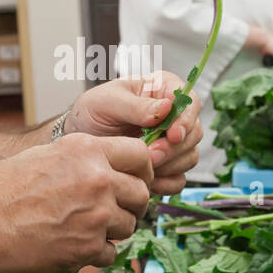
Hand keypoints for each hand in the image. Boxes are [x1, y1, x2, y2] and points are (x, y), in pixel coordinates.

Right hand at [0, 133, 152, 272]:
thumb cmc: (2, 189)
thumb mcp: (44, 155)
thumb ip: (81, 158)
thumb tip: (106, 164)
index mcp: (87, 150)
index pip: (140, 154)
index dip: (143, 168)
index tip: (137, 178)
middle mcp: (98, 180)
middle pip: (141, 193)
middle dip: (131, 202)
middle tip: (114, 208)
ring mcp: (97, 215)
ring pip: (130, 225)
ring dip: (114, 228)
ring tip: (86, 227)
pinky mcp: (89, 247)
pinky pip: (112, 252)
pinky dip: (98, 252)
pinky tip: (76, 244)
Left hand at [64, 72, 202, 194]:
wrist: (78, 139)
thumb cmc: (91, 112)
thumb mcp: (107, 101)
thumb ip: (136, 105)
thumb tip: (166, 107)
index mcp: (162, 90)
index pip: (190, 102)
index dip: (186, 119)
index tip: (173, 134)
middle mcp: (172, 116)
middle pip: (194, 132)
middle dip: (174, 148)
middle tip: (151, 156)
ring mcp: (171, 143)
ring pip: (190, 156)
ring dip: (170, 165)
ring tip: (144, 167)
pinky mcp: (166, 166)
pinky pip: (178, 179)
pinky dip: (166, 183)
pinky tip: (147, 180)